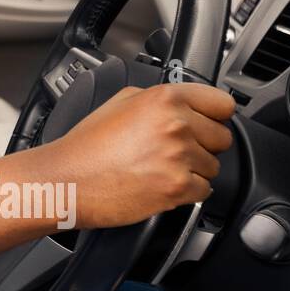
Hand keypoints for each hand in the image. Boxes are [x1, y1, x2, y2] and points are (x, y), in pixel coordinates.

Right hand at [44, 83, 235, 228]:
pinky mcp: (177, 188)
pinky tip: (161, 183)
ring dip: (193, 170)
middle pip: (222, 137)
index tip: (208, 122)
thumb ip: (158, 98)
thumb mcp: (119, 102)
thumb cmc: (86, 146)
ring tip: (160, 168)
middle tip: (175, 149)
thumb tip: (183, 103)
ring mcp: (178, 157)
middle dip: (203, 145)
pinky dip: (187, 192)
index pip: (222, 103)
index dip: (214, 115)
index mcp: (163, 99)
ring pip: (213, 166)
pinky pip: (204, 190)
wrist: (67, 180)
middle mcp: (174, 125)